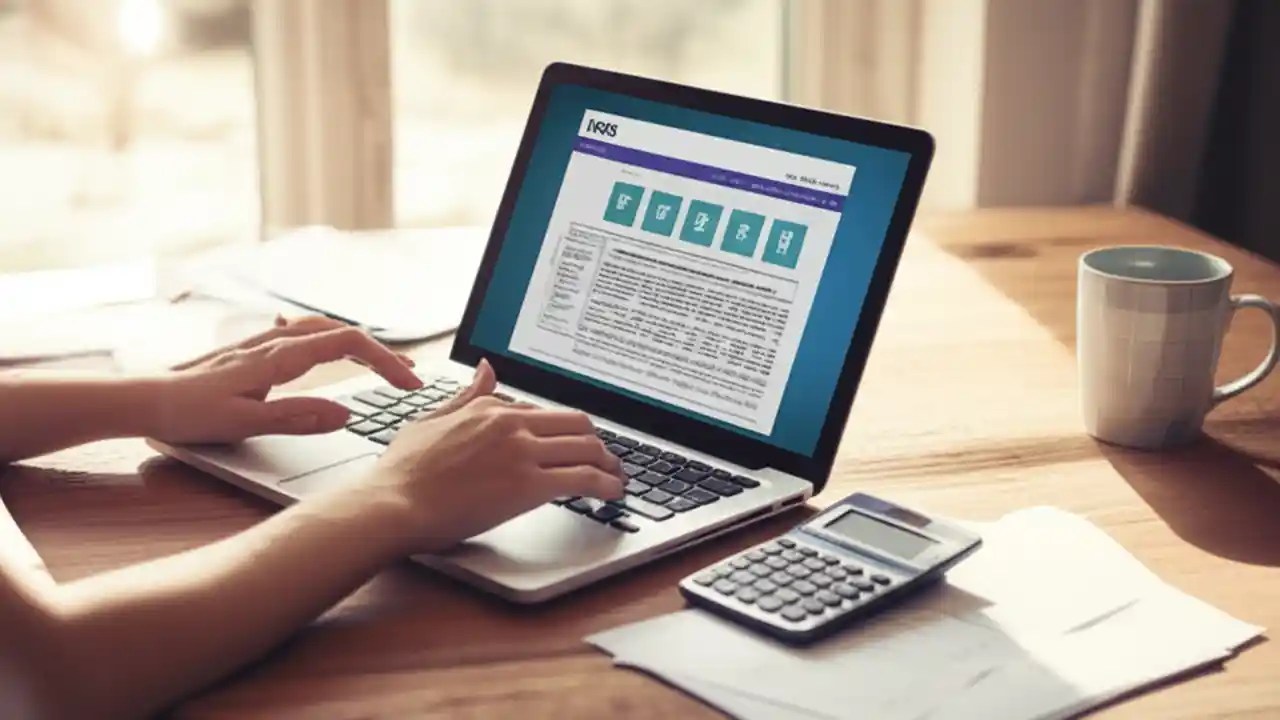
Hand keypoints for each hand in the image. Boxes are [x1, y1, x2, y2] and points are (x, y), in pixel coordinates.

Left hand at [149, 316, 420, 443]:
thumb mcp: (246, 423)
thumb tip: (349, 414)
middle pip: (343, 333)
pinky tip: (323, 346)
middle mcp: (276, 342)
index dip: (387, 361)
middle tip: (410, 378)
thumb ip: (300, 417)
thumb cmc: (189, 414)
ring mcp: (264, 343)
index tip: (411, 385)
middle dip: (382, 353)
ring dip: (359, 344)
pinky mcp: (253, 351)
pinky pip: (303, 334)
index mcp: (281, 356)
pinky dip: (329, 339)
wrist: (142, 400)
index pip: (350, 344)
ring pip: (324, 330)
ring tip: (382, 363)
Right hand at [369, 359, 624, 551]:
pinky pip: (584, 478)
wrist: (392, 504)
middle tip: (606, 461)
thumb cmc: (402, 472)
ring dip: (610, 464)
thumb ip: (465, 396)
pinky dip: (607, 484)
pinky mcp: (529, 485)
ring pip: (587, 447)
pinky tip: (614, 494)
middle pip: (577, 423)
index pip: (545, 413)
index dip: (564, 433)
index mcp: (489, 408)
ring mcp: (521, 452)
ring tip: (616, 479)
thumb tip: (487, 369)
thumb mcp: (430, 420)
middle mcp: (510, 423)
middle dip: (597, 442)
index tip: (572, 447)